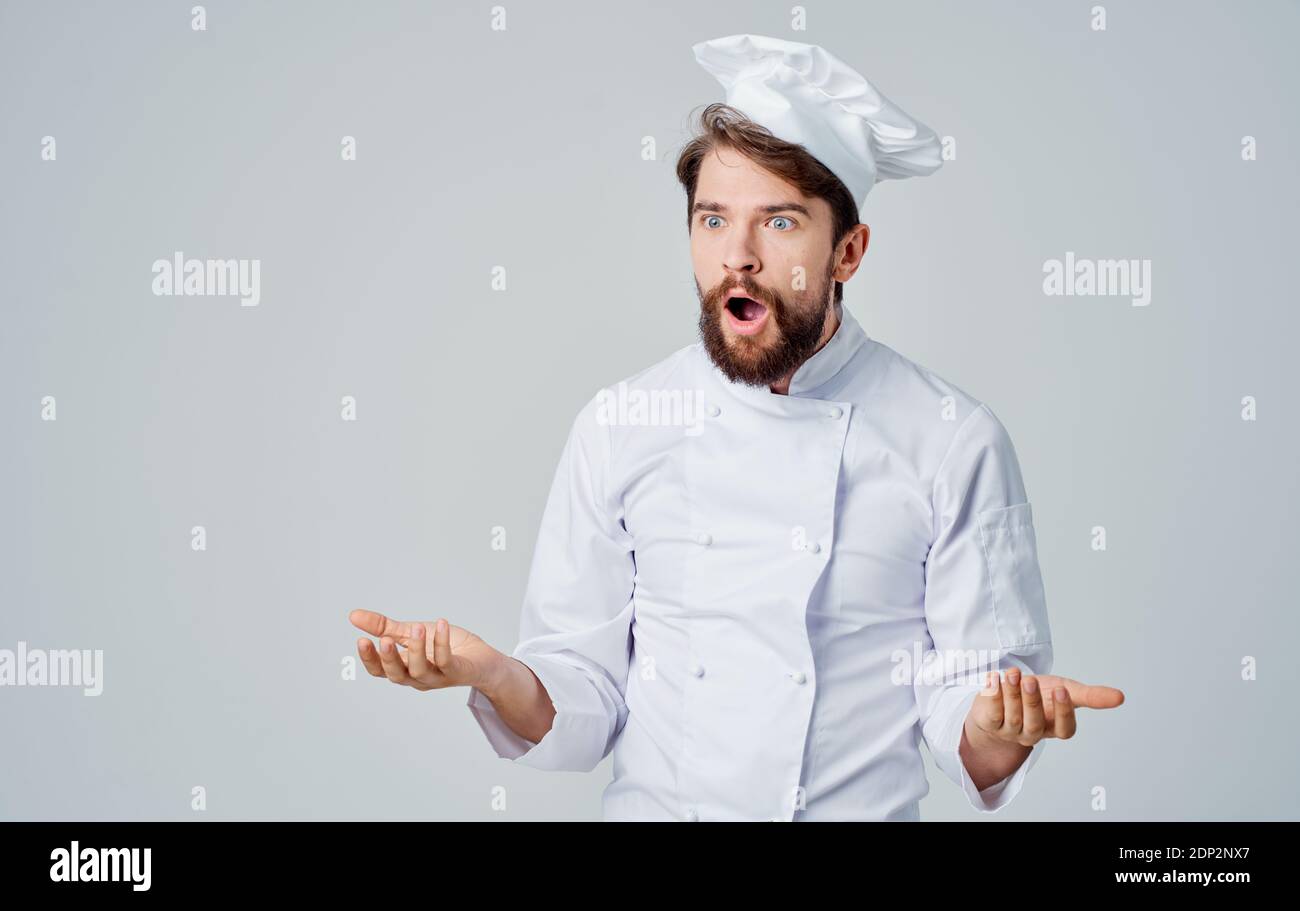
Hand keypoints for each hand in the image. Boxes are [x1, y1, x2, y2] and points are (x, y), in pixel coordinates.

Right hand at [348, 609, 501, 692]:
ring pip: (420, 671)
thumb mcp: (412, 632)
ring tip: (416, 628)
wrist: (483, 660)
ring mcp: (438, 677)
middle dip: (389, 658)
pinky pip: (447, 661)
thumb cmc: (446, 647)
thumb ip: (385, 627)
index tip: (362, 640)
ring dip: (416, 649)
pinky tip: (439, 624)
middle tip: (384, 639)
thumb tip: (353, 616)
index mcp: (404, 668)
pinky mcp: (457, 672)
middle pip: (397, 675)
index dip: (370, 659)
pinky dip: (442, 643)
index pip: (380, 671)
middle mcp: (418, 677)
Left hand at [966, 668, 1124, 747]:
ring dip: (1012, 694)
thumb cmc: (1042, 695)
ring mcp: (1010, 731)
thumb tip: (1121, 697)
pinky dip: (993, 695)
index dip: (1063, 712)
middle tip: (1030, 680)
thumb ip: (1090, 695)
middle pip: (1034, 723)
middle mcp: (1033, 732)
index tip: (1061, 689)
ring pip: (1012, 717)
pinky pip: (991, 713)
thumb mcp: (1066, 691)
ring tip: (1012, 674)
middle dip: (1032, 701)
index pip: (1064, 729)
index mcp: (1055, 726)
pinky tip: (994, 678)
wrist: (1007, 697)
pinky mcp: (990, 723)